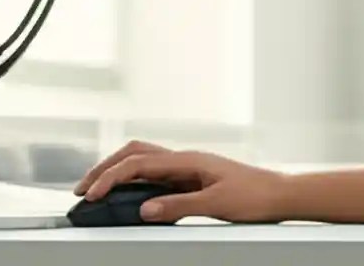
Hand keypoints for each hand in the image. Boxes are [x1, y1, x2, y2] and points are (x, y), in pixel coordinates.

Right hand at [74, 140, 291, 223]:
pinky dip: (135, 181)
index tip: (92, 195)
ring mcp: (189, 167)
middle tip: (83, 189)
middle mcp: (186, 159)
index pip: (139, 163)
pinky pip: (156, 175)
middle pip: (136, 154)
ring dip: (118, 172)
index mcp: (189, 160)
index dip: (111, 178)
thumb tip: (145, 209)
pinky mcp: (193, 178)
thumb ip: (179, 206)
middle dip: (106, 168)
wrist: (280, 195)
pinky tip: (128, 195)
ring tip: (97, 190)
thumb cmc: (256, 196)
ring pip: (145, 162)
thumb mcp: (217, 205)